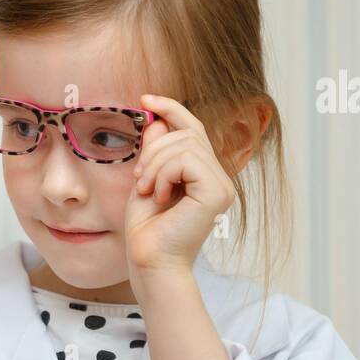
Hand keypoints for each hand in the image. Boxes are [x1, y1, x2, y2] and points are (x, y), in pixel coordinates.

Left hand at [124, 95, 234, 279]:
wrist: (149, 260)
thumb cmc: (146, 229)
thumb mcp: (146, 179)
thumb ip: (155, 152)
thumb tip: (157, 121)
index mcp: (203, 173)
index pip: (192, 128)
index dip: (172, 108)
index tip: (145, 99)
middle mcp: (218, 177)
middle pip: (186, 133)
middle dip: (153, 151)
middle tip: (138, 180)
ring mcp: (222, 185)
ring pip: (185, 145)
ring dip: (155, 165)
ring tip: (146, 190)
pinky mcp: (218, 192)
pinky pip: (187, 160)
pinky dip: (164, 174)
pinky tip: (159, 196)